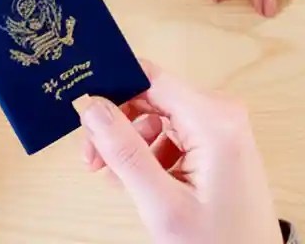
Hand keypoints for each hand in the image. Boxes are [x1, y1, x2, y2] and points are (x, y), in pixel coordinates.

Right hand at [79, 63, 280, 243]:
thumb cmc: (218, 243)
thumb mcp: (163, 204)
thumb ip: (126, 153)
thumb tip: (93, 109)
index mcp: (214, 120)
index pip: (149, 77)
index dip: (111, 89)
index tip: (83, 114)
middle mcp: (221, 112)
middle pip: (150, 95)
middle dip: (116, 124)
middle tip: (92, 159)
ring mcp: (220, 124)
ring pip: (156, 113)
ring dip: (129, 141)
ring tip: (115, 176)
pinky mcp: (216, 138)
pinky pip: (171, 129)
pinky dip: (148, 150)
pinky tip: (138, 177)